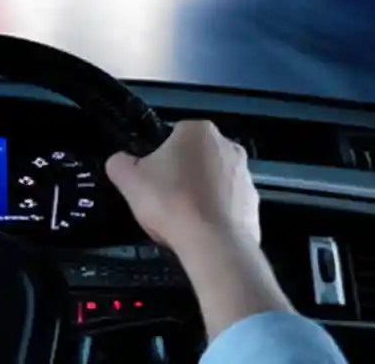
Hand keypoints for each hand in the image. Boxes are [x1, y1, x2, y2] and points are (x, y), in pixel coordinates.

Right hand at [105, 119, 259, 253]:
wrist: (214, 244)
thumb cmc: (171, 202)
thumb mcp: (128, 179)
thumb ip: (119, 162)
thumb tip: (121, 162)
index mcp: (199, 130)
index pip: (172, 137)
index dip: (158, 159)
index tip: (151, 181)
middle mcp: (229, 145)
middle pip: (194, 159)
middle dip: (181, 175)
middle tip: (164, 200)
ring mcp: (246, 176)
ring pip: (212, 182)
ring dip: (199, 195)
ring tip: (183, 220)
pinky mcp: (255, 204)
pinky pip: (227, 206)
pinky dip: (215, 215)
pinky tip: (202, 231)